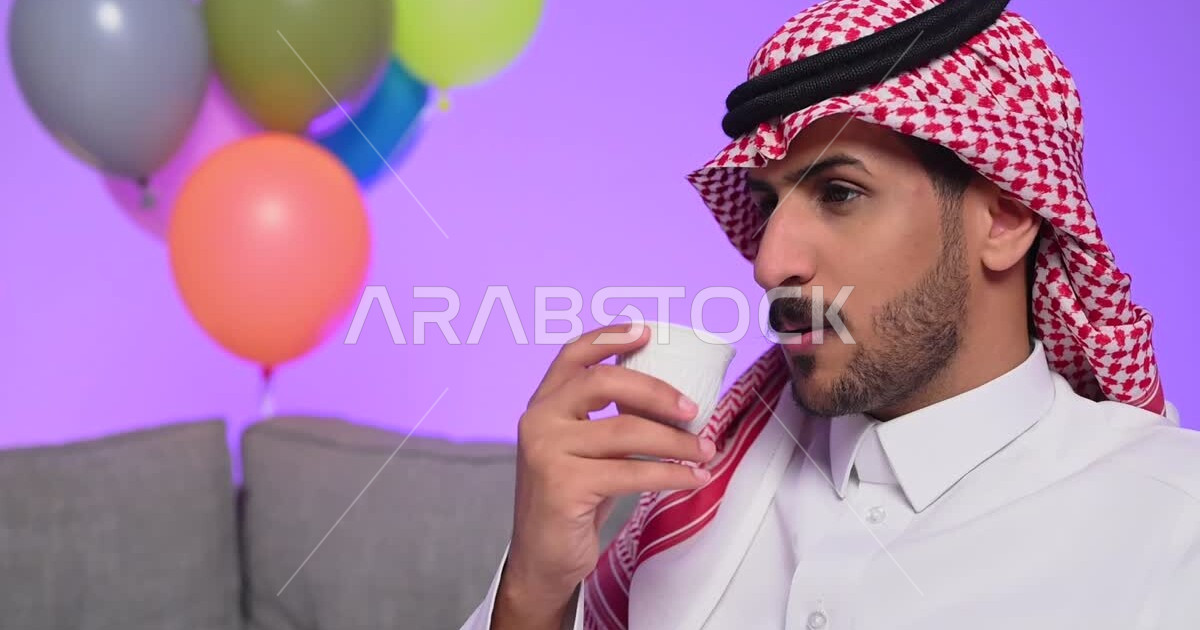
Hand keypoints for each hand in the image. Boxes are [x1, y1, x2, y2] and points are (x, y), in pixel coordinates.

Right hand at [491, 323, 715, 628]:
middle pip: (603, 383)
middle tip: (694, 409)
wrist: (543, 559)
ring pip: (625, 430)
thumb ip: (607, 420)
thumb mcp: (584, 450)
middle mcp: (538, 421)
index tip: (647, 331)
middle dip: (656, 391)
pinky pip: (632, 472)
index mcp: (543, 405)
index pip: (572, 355)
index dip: (608, 337)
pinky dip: (671, 474)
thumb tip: (673, 399)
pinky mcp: (563, 486)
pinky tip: (693, 479)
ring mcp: (547, 453)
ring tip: (705, 450)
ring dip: (675, 441)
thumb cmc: (573, 500)